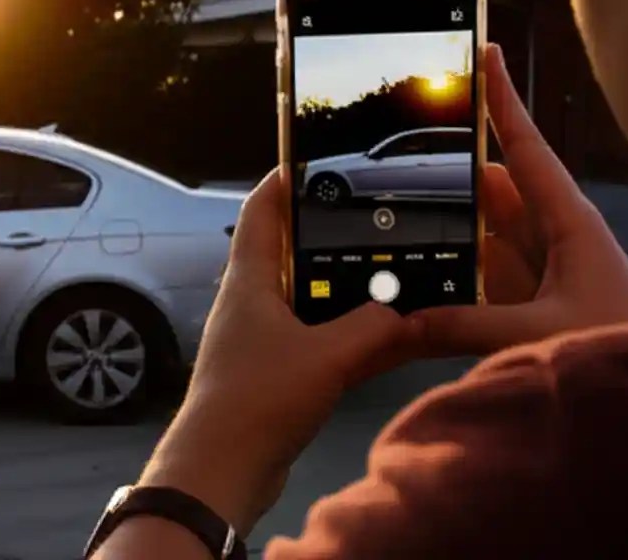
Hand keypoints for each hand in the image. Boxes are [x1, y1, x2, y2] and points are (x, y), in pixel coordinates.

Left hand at [135, 168, 421, 535]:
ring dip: (349, 290)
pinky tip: (393, 338)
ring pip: (313, 300)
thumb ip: (375, 328)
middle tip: (376, 218)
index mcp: (249, 280)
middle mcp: (252, 302)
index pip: (262, 211)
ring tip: (397, 273)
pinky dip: (353, 337)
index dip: (284, 180)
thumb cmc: (254, 402)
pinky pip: (322, 341)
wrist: (221, 470)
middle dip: (332, 236)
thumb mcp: (327, 357)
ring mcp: (263, 339)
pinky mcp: (277, 373)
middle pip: (293, 252)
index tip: (316, 157)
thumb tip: (406, 314)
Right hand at [413, 44, 627, 352]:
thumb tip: (403, 318)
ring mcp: (542, 272)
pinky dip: (453, 278)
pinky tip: (421, 284)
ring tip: (401, 227)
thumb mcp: (539, 332)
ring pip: (482, 235)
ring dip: (448, 234)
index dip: (502, 99)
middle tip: (406, 159)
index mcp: (570, 221)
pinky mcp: (531, 304)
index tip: (483, 54)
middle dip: (452, 175)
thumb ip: (464, 325)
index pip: (524, 146)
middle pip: (492, 189)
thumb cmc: (623, 346)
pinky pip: (481, 278)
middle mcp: (555, 238)